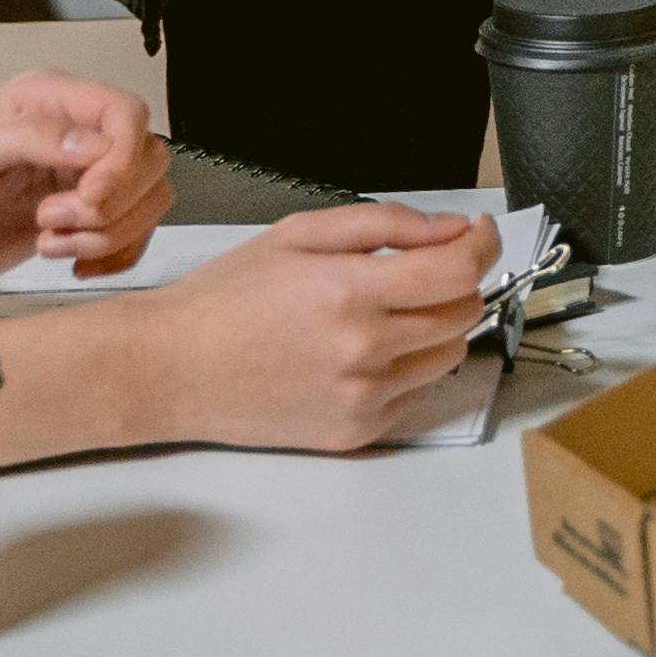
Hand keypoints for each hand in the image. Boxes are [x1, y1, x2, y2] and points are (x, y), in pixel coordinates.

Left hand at [0, 73, 170, 291]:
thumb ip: (30, 139)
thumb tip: (96, 144)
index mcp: (46, 100)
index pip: (127, 114)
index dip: (121, 159)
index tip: (88, 196)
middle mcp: (69, 134)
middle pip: (147, 159)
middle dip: (110, 204)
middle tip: (50, 222)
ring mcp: (75, 179)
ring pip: (148, 198)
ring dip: (108, 233)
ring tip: (49, 241)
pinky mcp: (77, 221)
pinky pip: (134, 233)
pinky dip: (115, 255)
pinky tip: (71, 261)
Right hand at [135, 204, 504, 452]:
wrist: (173, 368)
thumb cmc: (225, 299)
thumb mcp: (298, 234)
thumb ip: (384, 224)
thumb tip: (450, 230)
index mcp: (349, 293)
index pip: (459, 271)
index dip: (482, 244)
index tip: (478, 233)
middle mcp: (363, 351)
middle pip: (463, 312)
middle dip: (455, 281)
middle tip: (422, 268)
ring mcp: (362, 398)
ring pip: (449, 355)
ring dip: (435, 327)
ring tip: (385, 312)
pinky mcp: (357, 432)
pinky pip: (416, 393)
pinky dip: (407, 367)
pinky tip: (363, 351)